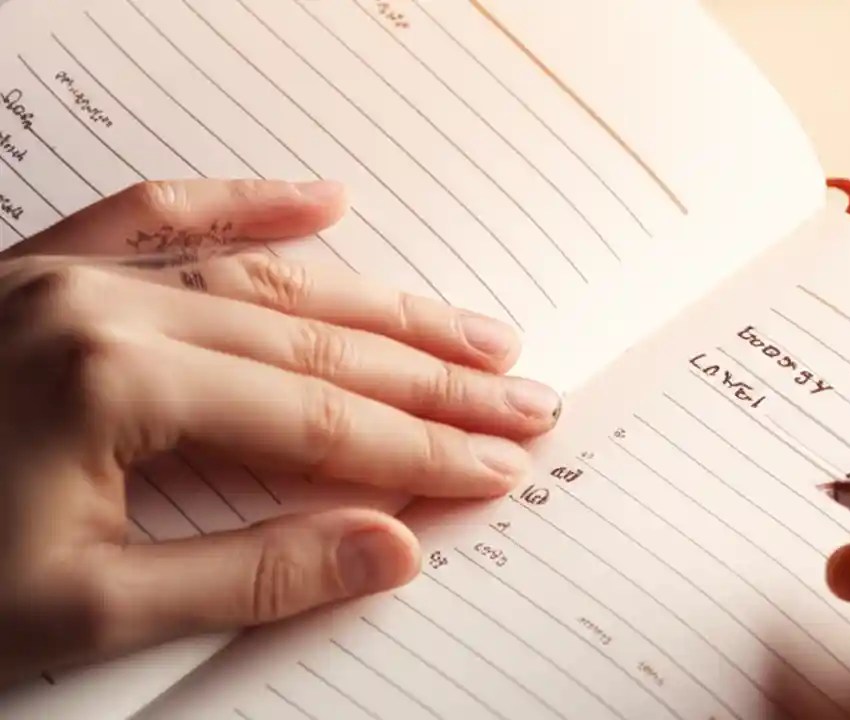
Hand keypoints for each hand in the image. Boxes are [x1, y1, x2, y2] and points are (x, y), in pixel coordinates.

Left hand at [0, 179, 559, 685]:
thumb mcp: (76, 613)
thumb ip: (249, 572)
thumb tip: (390, 547)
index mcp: (110, 382)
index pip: (321, 423)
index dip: (426, 449)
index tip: (503, 462)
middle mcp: (99, 304)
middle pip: (317, 343)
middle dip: (436, 377)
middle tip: (526, 394)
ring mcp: (66, 275)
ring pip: (265, 277)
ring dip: (380, 303)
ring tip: (472, 325)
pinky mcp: (38, 267)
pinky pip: (157, 214)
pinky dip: (246, 204)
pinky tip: (324, 198)